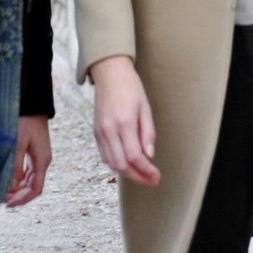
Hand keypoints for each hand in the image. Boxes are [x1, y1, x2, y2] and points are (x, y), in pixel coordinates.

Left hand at [5, 115, 51, 206]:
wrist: (34, 107)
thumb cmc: (26, 123)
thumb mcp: (19, 143)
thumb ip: (16, 165)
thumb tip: (12, 186)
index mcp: (42, 161)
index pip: (36, 189)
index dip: (23, 199)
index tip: (9, 204)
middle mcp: (43, 162)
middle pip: (33, 187)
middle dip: (18, 196)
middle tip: (1, 200)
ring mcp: (40, 158)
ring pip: (30, 181)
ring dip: (18, 189)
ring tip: (2, 192)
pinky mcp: (35, 154)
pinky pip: (28, 173)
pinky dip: (19, 180)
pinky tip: (8, 181)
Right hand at [90, 55, 160, 185]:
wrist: (110, 73)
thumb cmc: (130, 86)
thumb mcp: (146, 107)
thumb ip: (148, 132)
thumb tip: (149, 155)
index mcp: (124, 122)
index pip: (135, 156)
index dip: (146, 170)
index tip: (156, 176)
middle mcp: (109, 130)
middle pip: (122, 165)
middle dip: (138, 176)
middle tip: (151, 180)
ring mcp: (100, 132)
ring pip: (111, 163)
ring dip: (127, 173)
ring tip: (142, 175)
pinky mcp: (95, 132)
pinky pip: (104, 155)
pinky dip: (116, 164)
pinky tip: (128, 164)